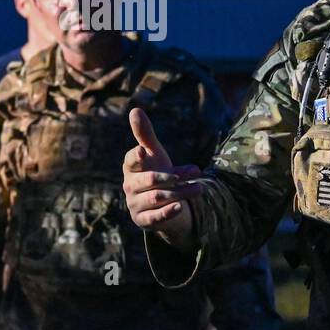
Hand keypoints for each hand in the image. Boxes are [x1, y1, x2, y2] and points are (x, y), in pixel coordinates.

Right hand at [122, 107, 200, 242]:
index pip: (131, 160)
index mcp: (130, 167)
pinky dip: (167, 213)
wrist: (162, 202)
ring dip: (180, 192)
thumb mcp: (154, 153)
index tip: (144, 151)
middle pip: (150, 180)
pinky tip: (180, 207)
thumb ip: (145, 134)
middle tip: (195, 171)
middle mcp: (129, 186)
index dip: (136, 156)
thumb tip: (135, 109)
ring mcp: (135, 204)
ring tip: (199, 188)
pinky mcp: (143, 221)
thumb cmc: (156, 171)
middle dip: (173, 176)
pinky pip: (154, 218)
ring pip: (158, 198)